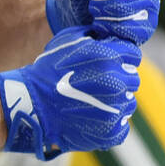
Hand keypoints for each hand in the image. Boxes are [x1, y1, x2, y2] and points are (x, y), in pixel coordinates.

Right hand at [0, 27, 140, 158]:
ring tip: (91, 102)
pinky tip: (92, 118)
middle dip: (119, 79)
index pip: (133, 55)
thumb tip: (109, 34)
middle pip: (133, 79)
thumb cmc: (47, 71)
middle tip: (97, 85)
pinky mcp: (110, 131)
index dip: (121, 57)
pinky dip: (110, 124)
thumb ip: (94, 34)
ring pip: (128, 103)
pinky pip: (121, 126)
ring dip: (115, 102)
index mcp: (108, 57)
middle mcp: (116, 82)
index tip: (108, 64)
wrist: (31, 104)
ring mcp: (114, 109)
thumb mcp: (67, 41)